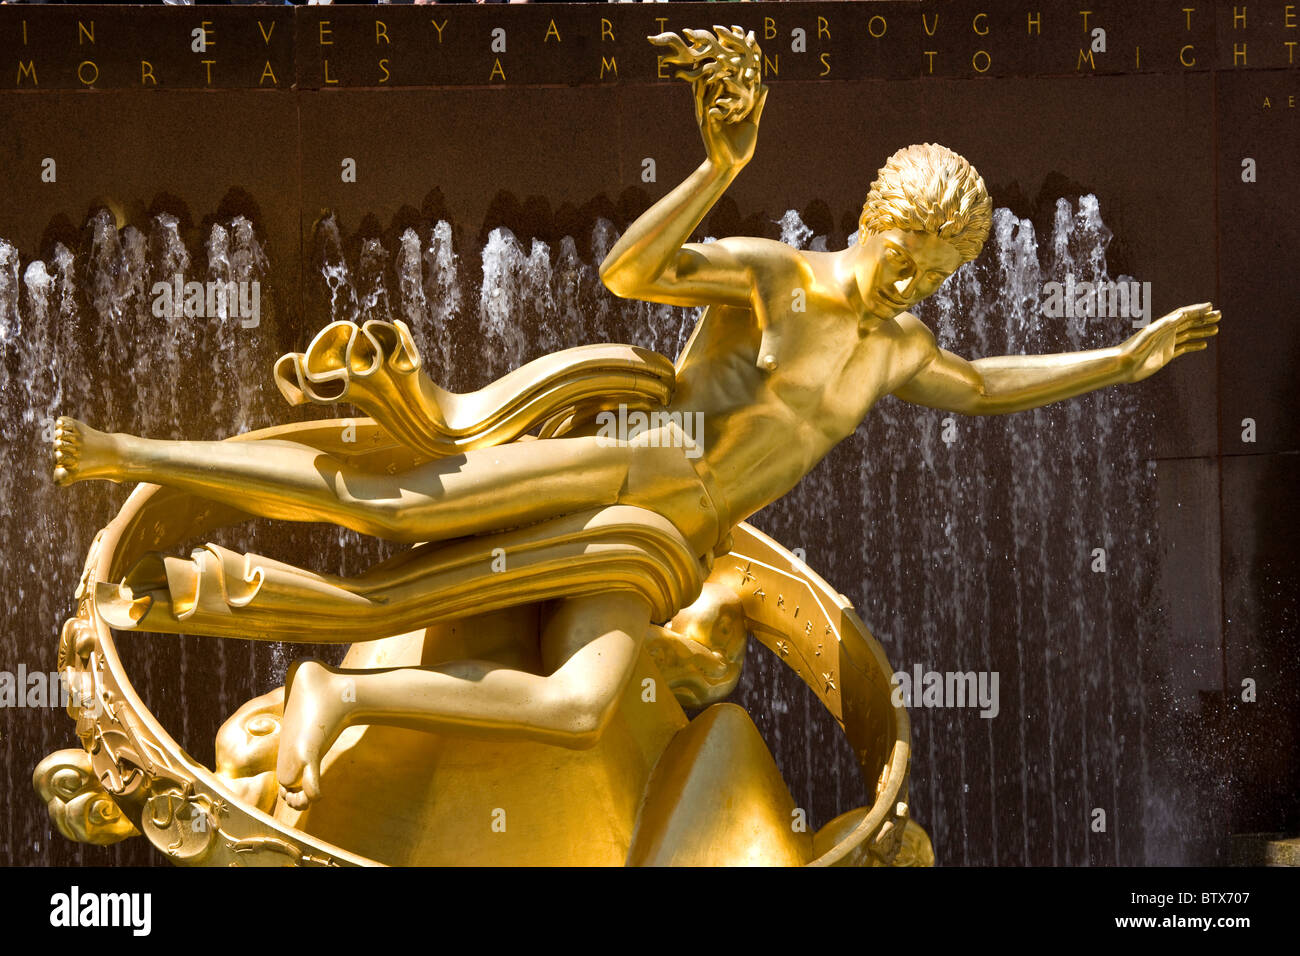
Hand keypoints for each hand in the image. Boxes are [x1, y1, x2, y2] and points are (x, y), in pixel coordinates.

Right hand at [650, 27, 767, 170]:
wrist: (731, 166)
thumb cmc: (740, 147)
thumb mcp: (752, 122)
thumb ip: (757, 105)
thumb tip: (765, 87)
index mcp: (724, 106)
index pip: (725, 83)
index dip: (729, 68)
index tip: (733, 51)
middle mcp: (714, 108)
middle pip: (713, 84)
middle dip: (714, 67)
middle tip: (717, 47)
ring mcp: (708, 115)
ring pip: (706, 91)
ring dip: (708, 76)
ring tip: (710, 58)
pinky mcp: (707, 124)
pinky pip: (706, 105)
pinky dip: (709, 94)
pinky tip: (711, 82)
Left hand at [1122, 302, 1219, 382]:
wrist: (1122, 366)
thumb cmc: (1133, 349)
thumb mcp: (1149, 336)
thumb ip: (1164, 325)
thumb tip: (1181, 315)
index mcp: (1162, 325)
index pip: (1183, 314)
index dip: (1197, 310)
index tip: (1211, 306)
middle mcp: (1165, 332)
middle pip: (1188, 322)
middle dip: (1203, 318)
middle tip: (1219, 315)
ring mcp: (1166, 343)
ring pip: (1188, 334)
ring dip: (1201, 331)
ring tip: (1216, 329)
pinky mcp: (1165, 355)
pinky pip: (1183, 348)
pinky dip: (1194, 345)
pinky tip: (1204, 344)